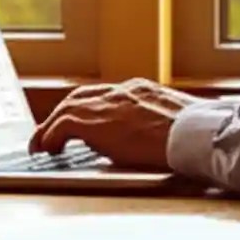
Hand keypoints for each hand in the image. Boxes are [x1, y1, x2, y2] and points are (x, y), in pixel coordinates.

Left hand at [29, 78, 205, 169]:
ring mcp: (107, 103)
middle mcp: (121, 91)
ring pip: (67, 107)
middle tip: (52, 130)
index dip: (90, 108)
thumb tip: (156, 136)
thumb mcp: (176, 121)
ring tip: (43, 143)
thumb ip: (157, 122)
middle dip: (64, 113)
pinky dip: (51, 135)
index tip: (84, 121)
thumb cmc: (195, 133)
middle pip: (81, 96)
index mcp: (141, 90)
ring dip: (52, 125)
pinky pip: (62, 125)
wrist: (194, 134)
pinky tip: (48, 149)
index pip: (106, 95)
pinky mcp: (93, 121)